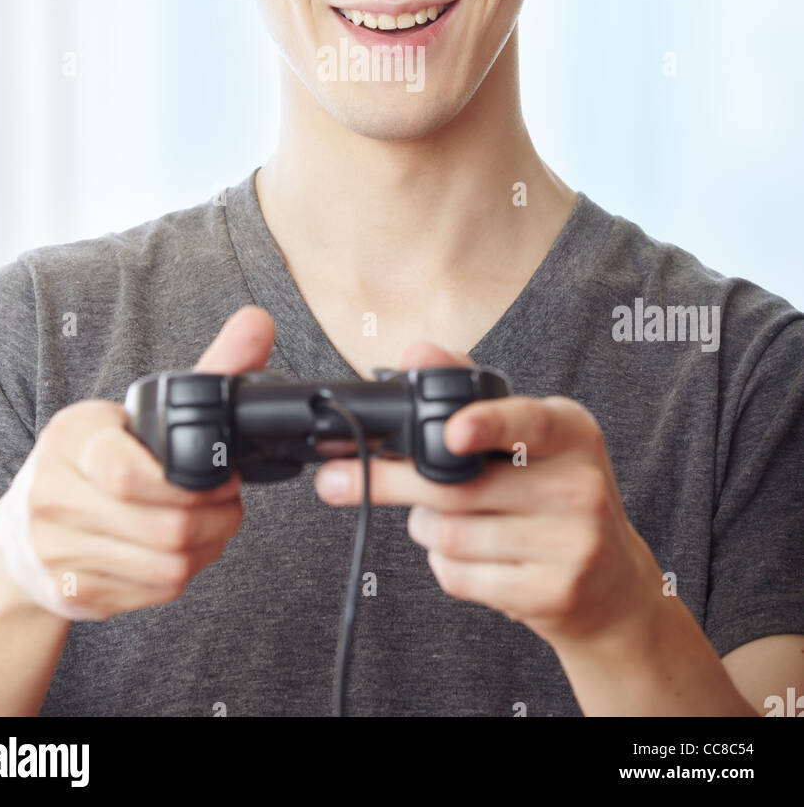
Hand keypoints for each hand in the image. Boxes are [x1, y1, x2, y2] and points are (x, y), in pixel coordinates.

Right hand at [0, 305, 276, 621]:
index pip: (126, 472)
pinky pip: (156, 592)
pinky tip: (187, 550)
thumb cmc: (92, 462)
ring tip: (215, 523)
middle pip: (164, 527)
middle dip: (217, 517)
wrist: (22, 534)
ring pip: (167, 565)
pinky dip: (186, 572)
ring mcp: (60, 552)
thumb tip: (259, 321)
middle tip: (231, 501)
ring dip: (209, 546)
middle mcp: (53, 497)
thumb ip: (206, 371)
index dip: (190, 483)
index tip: (223, 476)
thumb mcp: (134, 412)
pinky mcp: (76, 594)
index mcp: (70, 440)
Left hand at [314, 341, 662, 652]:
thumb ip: (469, 389)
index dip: (486, 424)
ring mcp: (571, 545)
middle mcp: (579, 485)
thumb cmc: (554, 493)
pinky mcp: (551, 594)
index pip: (528, 422)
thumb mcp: (530, 434)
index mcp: (572, 432)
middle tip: (335, 479)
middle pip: (461, 487)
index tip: (451, 431)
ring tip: (442, 519)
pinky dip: (445, 565)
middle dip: (391, 482)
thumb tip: (414, 352)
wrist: (612, 585)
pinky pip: (461, 577)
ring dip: (424, 526)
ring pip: (451, 535)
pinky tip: (468, 554)